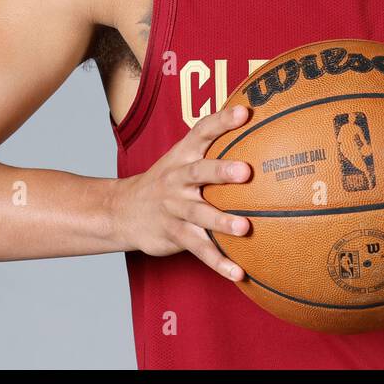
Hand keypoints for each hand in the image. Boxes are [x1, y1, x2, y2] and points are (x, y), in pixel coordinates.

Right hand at [114, 103, 254, 281]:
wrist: (123, 211)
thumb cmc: (168, 180)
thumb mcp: (183, 157)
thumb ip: (215, 143)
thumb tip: (259, 122)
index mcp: (183, 155)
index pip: (202, 132)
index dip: (221, 121)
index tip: (243, 112)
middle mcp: (177, 179)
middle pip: (198, 172)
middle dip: (221, 171)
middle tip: (245, 171)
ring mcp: (173, 207)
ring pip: (198, 213)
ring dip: (221, 221)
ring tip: (245, 228)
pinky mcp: (174, 233)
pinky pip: (198, 248)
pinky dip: (218, 261)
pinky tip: (239, 272)